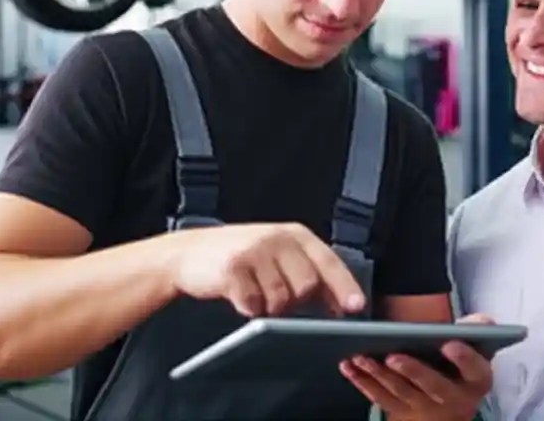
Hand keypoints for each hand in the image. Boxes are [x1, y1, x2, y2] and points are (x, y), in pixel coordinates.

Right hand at [164, 223, 365, 317]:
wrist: (187, 253)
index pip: (328, 261)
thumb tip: (342, 302)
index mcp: (294, 234)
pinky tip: (239, 297)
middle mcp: (277, 238)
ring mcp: (254, 251)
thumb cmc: (240, 258)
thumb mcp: (277, 255)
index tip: (356, 307)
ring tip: (255, 295)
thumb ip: (307, 271)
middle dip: (296, 302)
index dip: (344, 286)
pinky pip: (254, 305)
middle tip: (275, 298)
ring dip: (270, 308)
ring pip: (281, 300)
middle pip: (307, 286)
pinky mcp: (233, 268)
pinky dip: (248, 308)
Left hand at [339, 313, 495, 420]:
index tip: (448, 343)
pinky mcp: (402, 414)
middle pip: (433, 387)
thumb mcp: (475, 348)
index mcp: (477, 380)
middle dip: (412, 371)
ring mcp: (427, 410)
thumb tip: (480, 322)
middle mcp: (455, 400)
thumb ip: (475, 331)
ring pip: (402, 393)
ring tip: (360, 357)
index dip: (464, 358)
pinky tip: (349, 367)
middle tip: (392, 357)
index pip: (475, 370)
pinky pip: (381, 399)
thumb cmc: (460, 366)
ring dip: (379, 375)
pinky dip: (363, 383)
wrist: (450, 403)